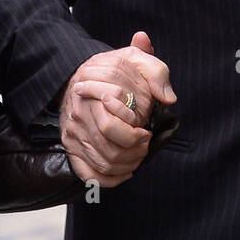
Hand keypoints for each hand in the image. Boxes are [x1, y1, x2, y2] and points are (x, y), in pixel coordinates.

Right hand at [60, 31, 175, 187]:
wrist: (83, 76)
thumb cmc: (114, 70)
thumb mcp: (136, 60)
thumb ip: (155, 72)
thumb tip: (169, 97)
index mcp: (93, 92)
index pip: (112, 125)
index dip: (134, 133)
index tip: (146, 129)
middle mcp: (79, 113)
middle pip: (109, 148)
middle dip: (135, 151)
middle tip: (145, 143)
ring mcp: (73, 132)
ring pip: (103, 163)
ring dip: (127, 165)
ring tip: (139, 154)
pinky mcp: (71, 146)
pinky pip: (88, 174)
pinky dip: (110, 179)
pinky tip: (125, 172)